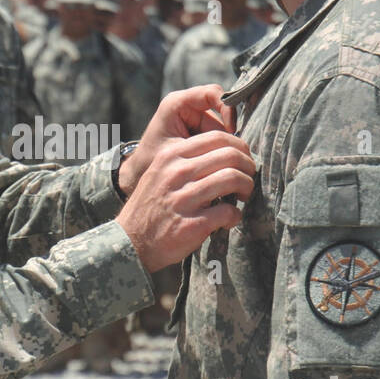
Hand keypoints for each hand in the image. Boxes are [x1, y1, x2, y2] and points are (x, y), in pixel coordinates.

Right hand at [116, 129, 255, 271]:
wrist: (130, 241)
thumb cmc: (152, 206)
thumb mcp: (160, 172)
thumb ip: (187, 160)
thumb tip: (226, 153)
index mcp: (171, 156)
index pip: (217, 137)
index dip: (239, 147)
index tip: (243, 159)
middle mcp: (177, 173)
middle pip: (230, 155)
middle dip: (248, 166)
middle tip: (248, 177)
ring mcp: (184, 198)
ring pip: (233, 179)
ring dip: (246, 187)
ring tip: (242, 196)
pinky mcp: (192, 224)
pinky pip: (228, 211)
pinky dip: (235, 216)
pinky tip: (229, 220)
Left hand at [119, 86, 236, 196]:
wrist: (140, 173)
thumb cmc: (152, 160)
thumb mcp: (175, 152)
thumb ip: (201, 146)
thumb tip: (233, 147)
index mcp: (177, 103)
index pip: (212, 93)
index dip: (227, 108)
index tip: (231, 130)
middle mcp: (188, 106)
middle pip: (222, 115)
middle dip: (229, 136)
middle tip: (235, 157)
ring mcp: (195, 119)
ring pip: (223, 130)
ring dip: (226, 147)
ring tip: (224, 165)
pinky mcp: (199, 132)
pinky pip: (219, 139)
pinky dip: (221, 152)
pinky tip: (219, 165)